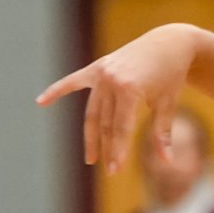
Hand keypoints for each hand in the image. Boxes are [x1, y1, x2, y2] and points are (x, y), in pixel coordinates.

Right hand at [37, 24, 198, 173]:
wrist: (170, 42)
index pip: (120, 128)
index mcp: (129, 89)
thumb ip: (162, 132)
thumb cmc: (172, 75)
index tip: (116, 170)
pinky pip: (74, 81)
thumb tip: (168, 162)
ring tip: (92, 158)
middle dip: (107, 148)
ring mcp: (102, 72)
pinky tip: (41, 102)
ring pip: (92, 111)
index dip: (119, 150)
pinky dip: (57, 90)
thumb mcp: (168, 103)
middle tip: (109, 170)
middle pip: (104, 122)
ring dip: (92, 135)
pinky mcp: (98, 67)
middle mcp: (111, 80)